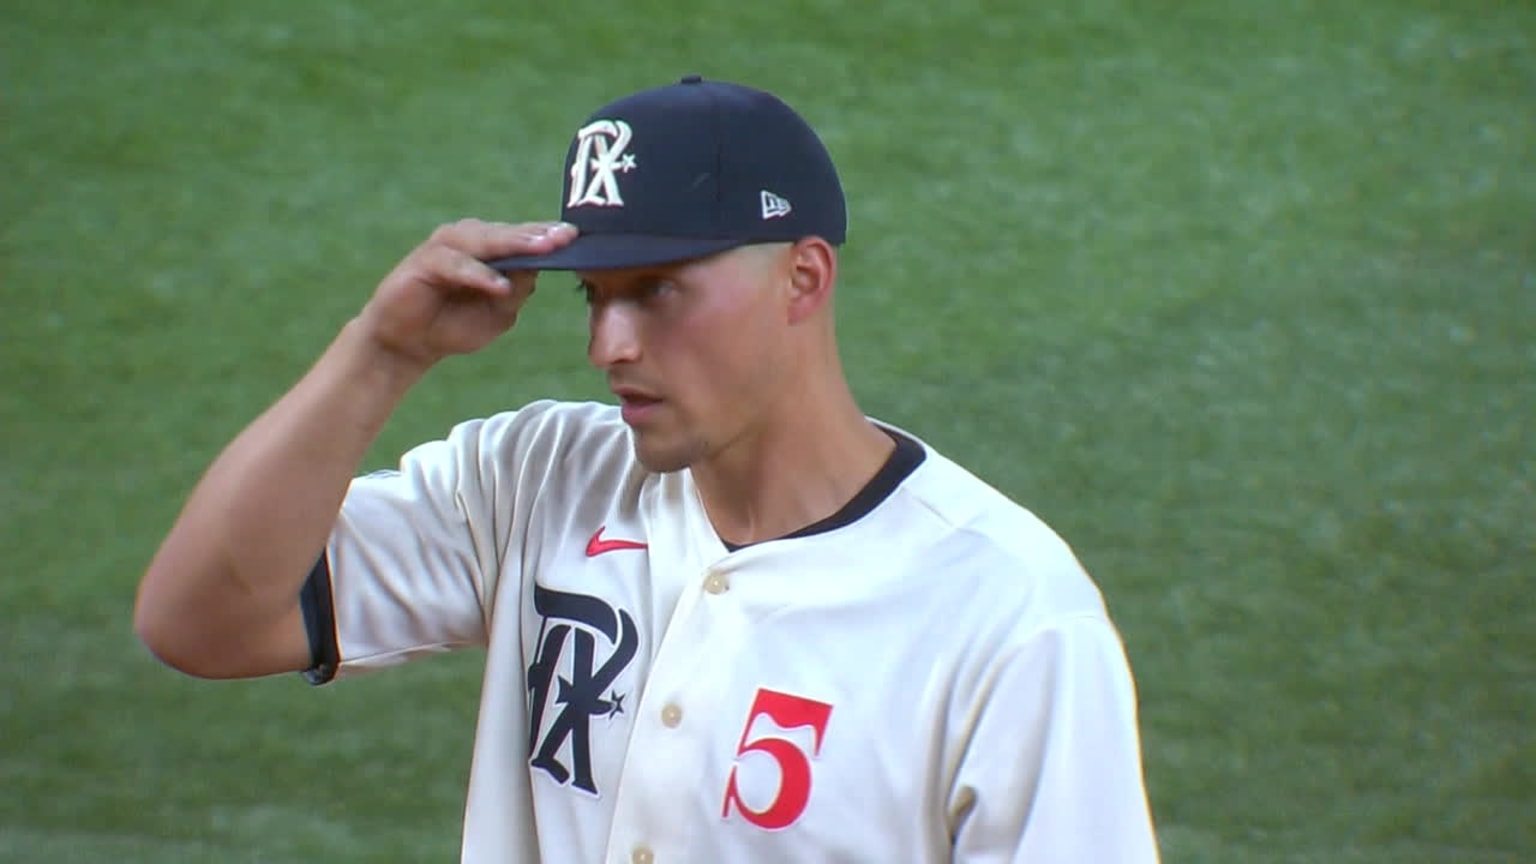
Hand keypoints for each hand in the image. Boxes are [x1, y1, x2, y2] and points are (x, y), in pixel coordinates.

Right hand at [357, 219, 577, 368]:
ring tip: (542, 251)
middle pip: (512, 234)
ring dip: (514, 245)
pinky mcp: (425, 261)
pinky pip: (457, 265)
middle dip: (540, 235)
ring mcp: (448, 246)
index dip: (553, 238)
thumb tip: (537, 271)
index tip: (581, 238)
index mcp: (494, 249)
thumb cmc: (456, 325)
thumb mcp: (498, 314)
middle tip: (567, 236)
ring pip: (486, 241)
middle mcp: (472, 239)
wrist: (411, 343)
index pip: (528, 238)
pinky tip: (498, 285)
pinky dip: (479, 275)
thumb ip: (517, 293)